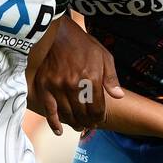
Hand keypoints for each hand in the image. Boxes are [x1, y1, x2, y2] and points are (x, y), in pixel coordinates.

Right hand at [30, 20, 124, 134]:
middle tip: (90, 125)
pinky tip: (59, 131)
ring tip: (79, 126)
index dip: (100, 117)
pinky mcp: (44, 86)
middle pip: (83, 114)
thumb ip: (111, 78)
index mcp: (91, 78)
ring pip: (68, 114)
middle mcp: (74, 85)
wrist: (56, 32)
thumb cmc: (82, 43)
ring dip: (75, 124)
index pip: (97, 108)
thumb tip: (118, 96)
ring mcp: (57, 87)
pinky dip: (54, 123)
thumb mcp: (103, 56)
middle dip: (88, 122)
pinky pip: (49, 110)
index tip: (100, 119)